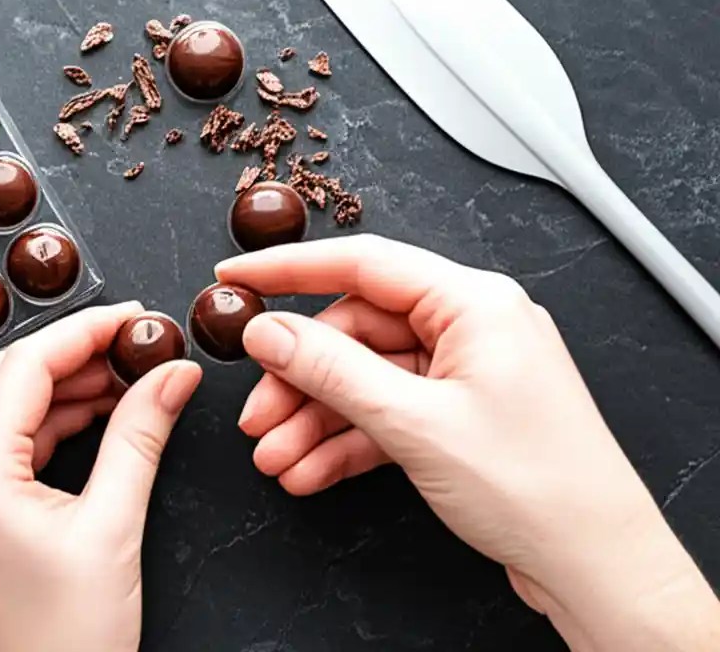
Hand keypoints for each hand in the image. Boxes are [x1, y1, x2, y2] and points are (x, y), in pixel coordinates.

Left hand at [0, 302, 201, 651]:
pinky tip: (91, 420)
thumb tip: (171, 375)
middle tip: (137, 346)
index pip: (26, 368)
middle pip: (5, 383)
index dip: (87, 330)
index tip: (136, 318)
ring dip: (60, 391)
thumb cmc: (66, 645)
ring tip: (126, 380)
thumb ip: (141, 437)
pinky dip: (41, 430)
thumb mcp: (114, 530)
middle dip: (74, 356)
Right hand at [216, 234, 719, 651]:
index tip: (237, 275)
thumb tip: (268, 331)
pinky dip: (346, 442)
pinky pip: (386, 415)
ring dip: (314, 420)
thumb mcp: (415, 422)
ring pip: (364, 380)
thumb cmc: (537, 487)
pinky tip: (309, 470)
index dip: (289, 269)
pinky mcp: (459, 417)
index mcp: (474, 303)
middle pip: (355, 332)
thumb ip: (331, 370)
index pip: (363, 264)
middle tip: (255, 414)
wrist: (593, 565)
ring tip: (275, 458)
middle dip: (298, 378)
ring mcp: (465, 375)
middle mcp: (471, 328)